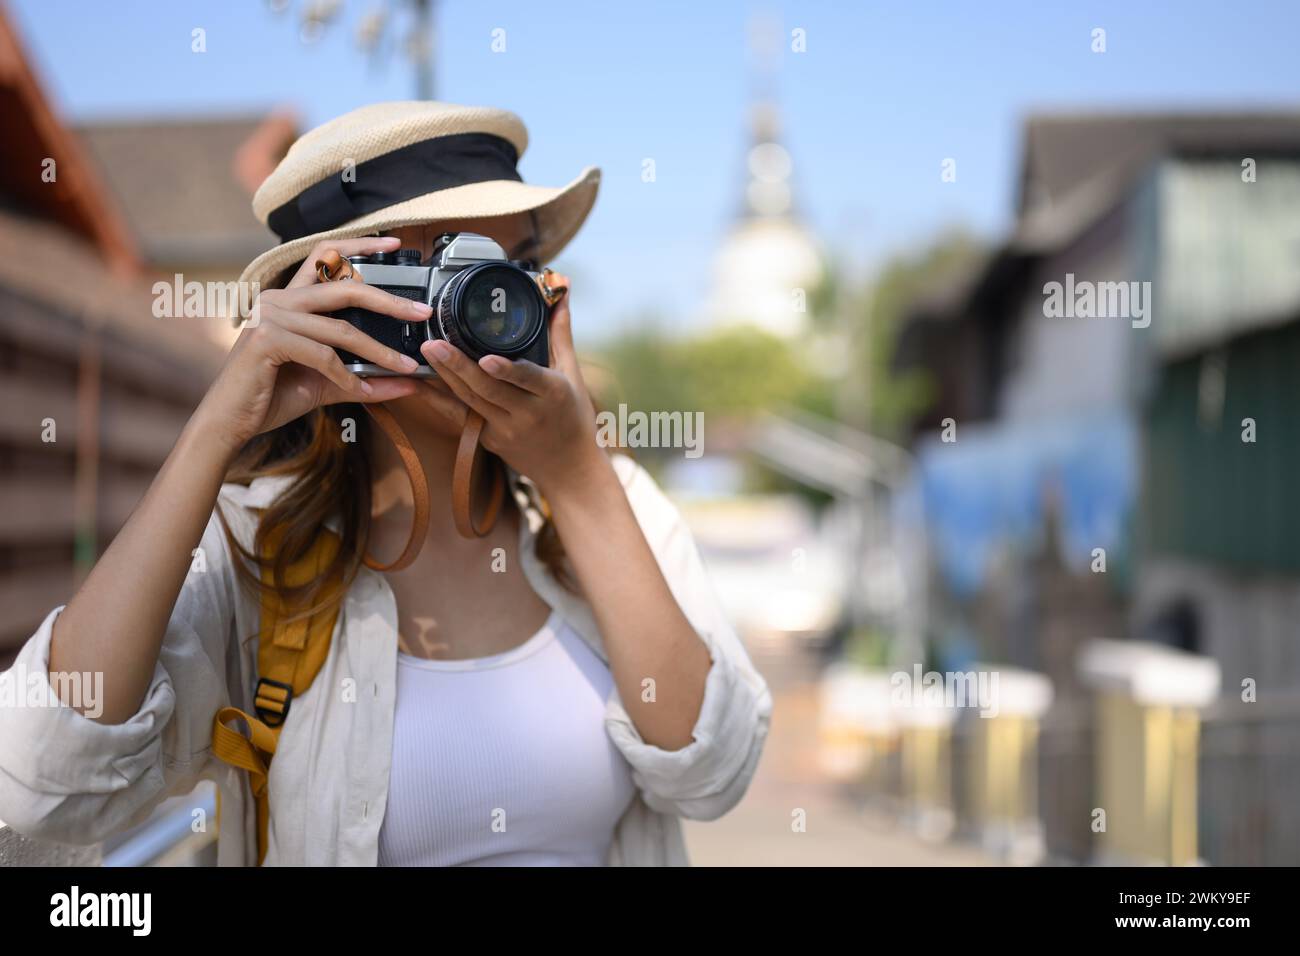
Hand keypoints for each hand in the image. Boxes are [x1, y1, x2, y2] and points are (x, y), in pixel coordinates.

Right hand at [194, 237, 427, 453]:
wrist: (231, 420)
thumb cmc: (273, 394)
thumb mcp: (326, 381)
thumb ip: (363, 377)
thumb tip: (409, 381)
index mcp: (289, 298)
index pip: (325, 256)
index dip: (359, 246)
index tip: (393, 244)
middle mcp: (279, 299)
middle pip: (344, 286)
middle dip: (389, 300)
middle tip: (421, 312)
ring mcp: (271, 317)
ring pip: (341, 329)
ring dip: (379, 352)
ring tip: (406, 366)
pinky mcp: (267, 340)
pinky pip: (323, 356)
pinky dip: (348, 378)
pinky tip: (363, 391)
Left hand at [413, 272, 606, 495]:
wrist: (571, 469)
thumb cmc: (575, 417)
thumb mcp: (573, 374)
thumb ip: (560, 332)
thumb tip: (562, 290)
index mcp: (552, 394)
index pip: (528, 379)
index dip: (506, 370)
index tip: (487, 358)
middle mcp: (528, 414)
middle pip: (489, 390)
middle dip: (459, 367)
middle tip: (435, 344)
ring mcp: (506, 430)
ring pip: (471, 402)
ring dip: (445, 377)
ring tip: (426, 352)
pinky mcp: (489, 441)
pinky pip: (461, 417)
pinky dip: (438, 400)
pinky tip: (419, 384)